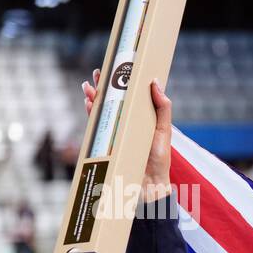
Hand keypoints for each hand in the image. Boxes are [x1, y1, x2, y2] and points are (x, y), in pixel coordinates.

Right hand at [82, 69, 172, 201]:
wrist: (149, 184)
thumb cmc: (159, 159)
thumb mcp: (163, 130)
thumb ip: (162, 108)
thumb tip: (155, 83)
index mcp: (143, 118)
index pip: (132, 96)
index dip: (124, 83)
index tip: (119, 67)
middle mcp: (128, 123)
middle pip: (114, 100)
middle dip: (105, 86)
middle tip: (99, 72)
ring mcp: (117, 132)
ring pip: (103, 110)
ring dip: (95, 97)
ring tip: (89, 85)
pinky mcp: (108, 142)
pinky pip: (96, 125)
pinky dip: (92, 113)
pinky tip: (89, 104)